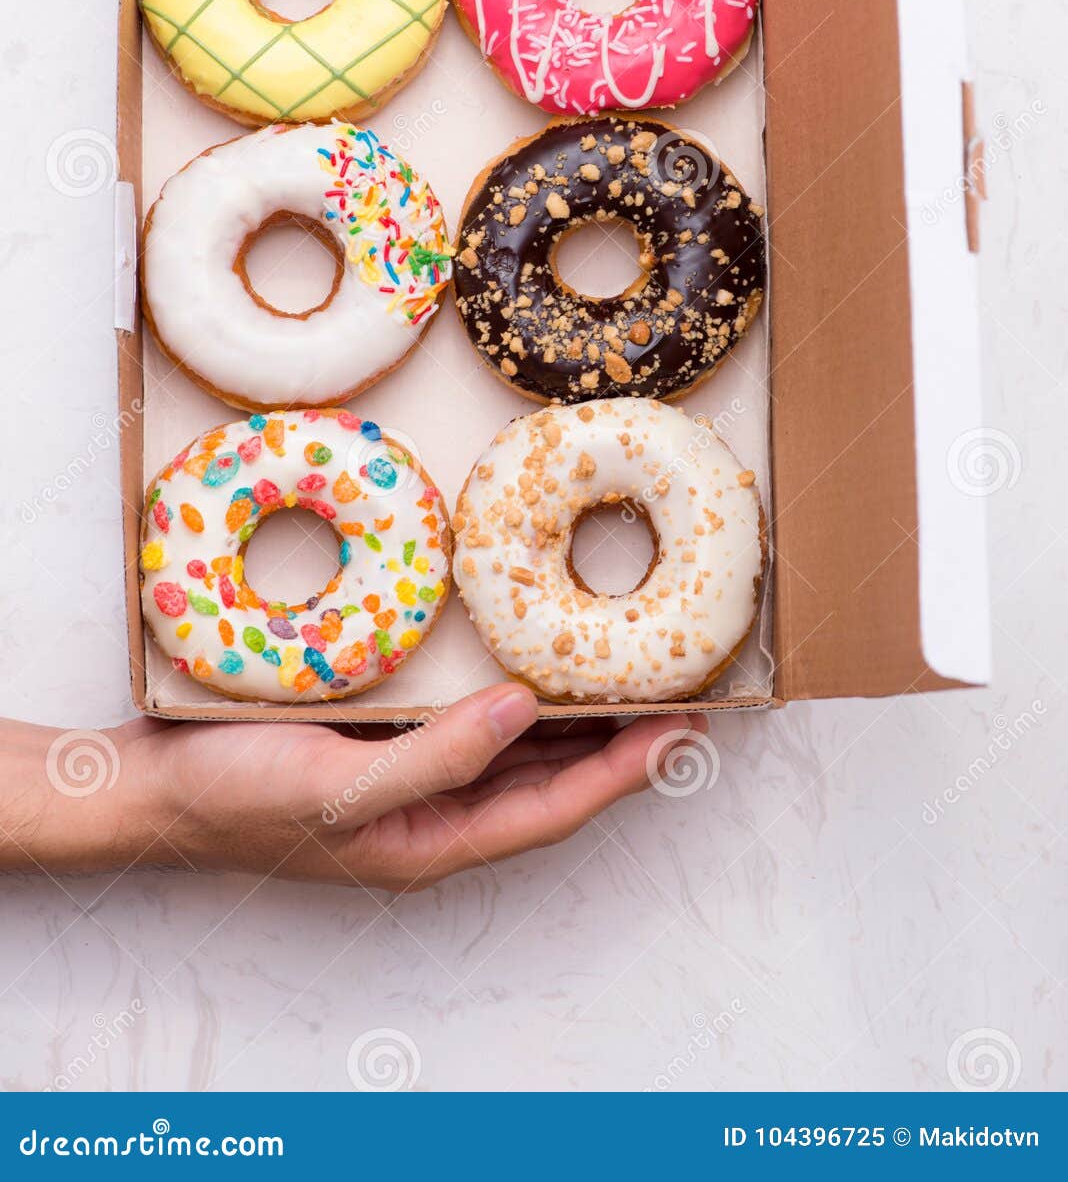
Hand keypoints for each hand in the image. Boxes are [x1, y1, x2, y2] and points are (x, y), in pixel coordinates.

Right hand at [0, 690, 705, 889]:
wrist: (147, 787)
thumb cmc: (234, 798)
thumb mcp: (335, 789)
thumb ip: (437, 760)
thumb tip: (526, 712)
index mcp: (428, 843)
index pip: (550, 811)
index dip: (619, 775)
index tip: (682, 735)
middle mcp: (430, 815)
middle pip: (544, 783)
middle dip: (613, 746)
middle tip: (678, 697)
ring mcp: (406, 780)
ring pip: (511, 751)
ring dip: (567, 719)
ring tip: (627, 675)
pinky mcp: (381, 743)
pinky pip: (465, 721)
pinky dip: (506, 695)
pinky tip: (525, 660)